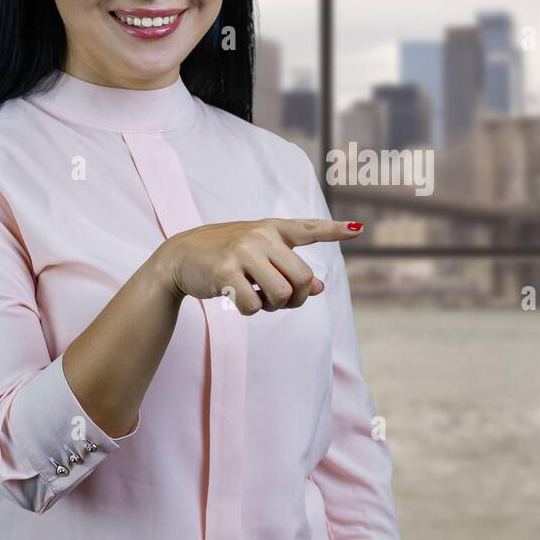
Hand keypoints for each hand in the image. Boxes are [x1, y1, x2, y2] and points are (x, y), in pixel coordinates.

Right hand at [155, 218, 362, 314]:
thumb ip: (290, 268)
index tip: (358, 230)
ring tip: (257, 298)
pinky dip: (249, 311)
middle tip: (277, 300)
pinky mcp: (225, 272)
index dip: (335, 231)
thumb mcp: (260, 255)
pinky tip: (237, 299)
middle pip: (302, 279)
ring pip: (281, 295)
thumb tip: (320, 288)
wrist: (180, 255)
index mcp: (273, 228)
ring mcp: (243, 252)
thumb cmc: (226, 255)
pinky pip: (253, 306)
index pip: (309, 229)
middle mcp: (261, 235)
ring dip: (272, 307)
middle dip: (295, 299)